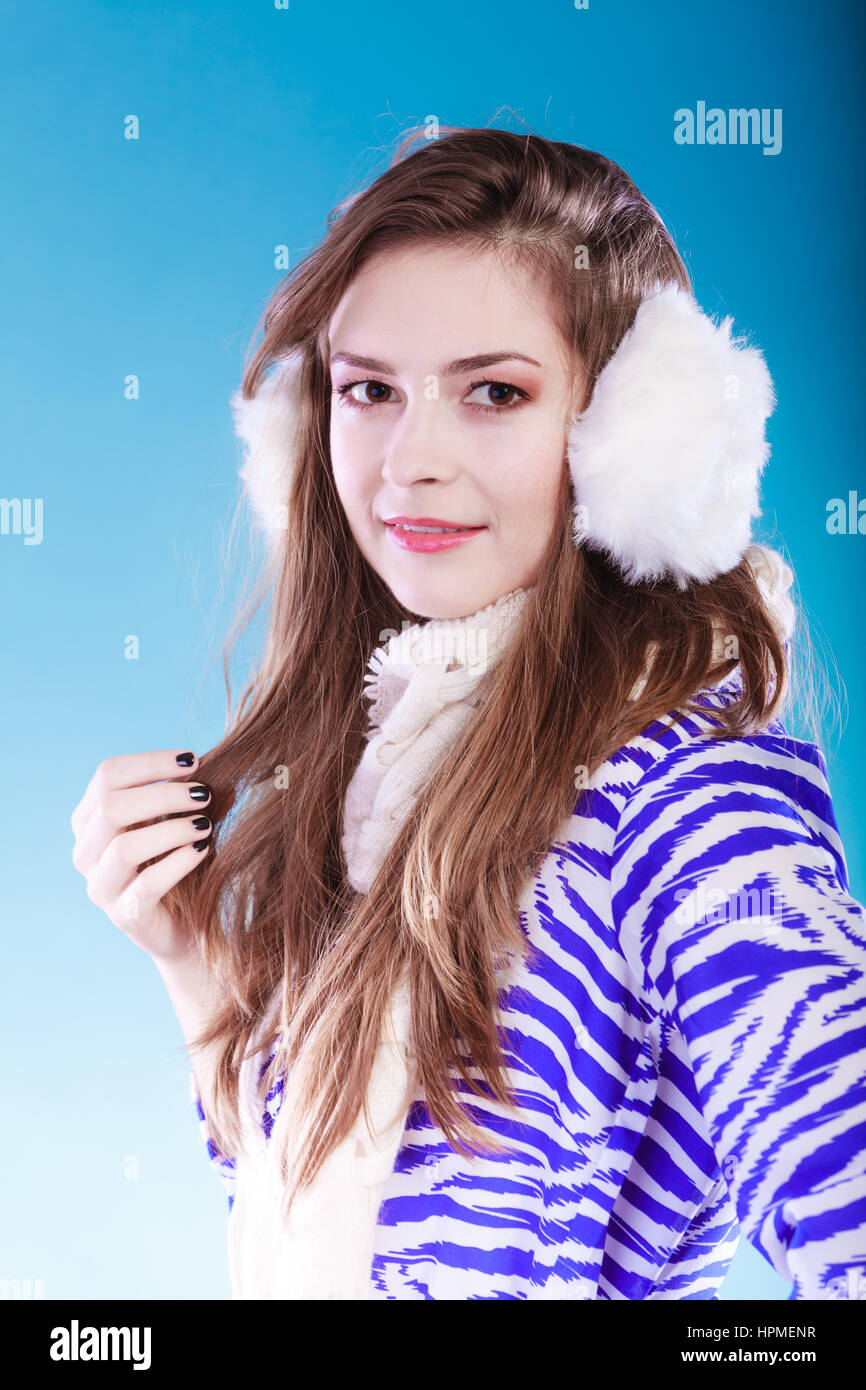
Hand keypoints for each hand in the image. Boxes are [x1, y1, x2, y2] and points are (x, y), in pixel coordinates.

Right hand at [71, 749, 213, 964]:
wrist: (183, 926)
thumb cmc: (174, 861)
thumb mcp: (166, 820)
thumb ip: (170, 792)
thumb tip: (198, 760)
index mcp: (89, 821)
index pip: (107, 776)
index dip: (151, 763)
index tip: (193, 761)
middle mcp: (85, 853)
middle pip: (112, 807)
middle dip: (163, 794)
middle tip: (205, 794)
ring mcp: (101, 887)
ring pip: (125, 848)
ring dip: (172, 829)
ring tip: (206, 824)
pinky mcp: (126, 916)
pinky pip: (147, 885)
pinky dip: (178, 862)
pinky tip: (203, 849)